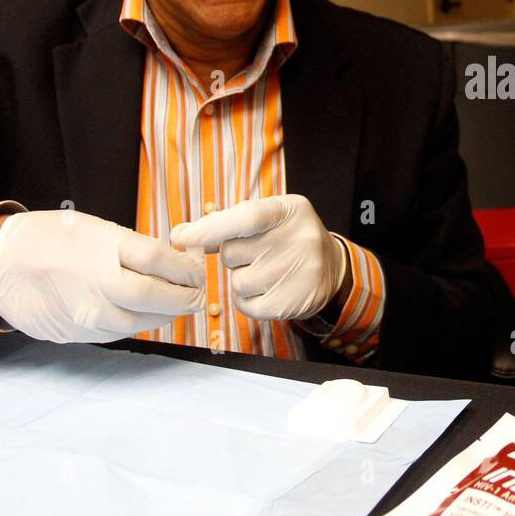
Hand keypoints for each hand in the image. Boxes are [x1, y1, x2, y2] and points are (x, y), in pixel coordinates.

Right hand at [0, 209, 205, 342]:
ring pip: (142, 321)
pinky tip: (147, 313)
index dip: (187, 268)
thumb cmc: (52, 238)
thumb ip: (135, 247)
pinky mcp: (79, 332)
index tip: (197, 269)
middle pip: (155, 297)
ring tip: (177, 303)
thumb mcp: (97, 229)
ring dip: (166, 314)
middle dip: (185, 297)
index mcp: (101, 247)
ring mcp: (86, 312)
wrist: (2, 264)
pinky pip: (122, 332)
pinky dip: (141, 323)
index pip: (159, 260)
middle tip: (197, 293)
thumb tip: (178, 262)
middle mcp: (95, 283)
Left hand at [169, 195, 347, 321]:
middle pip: (233, 253)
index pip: (246, 217)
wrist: (332, 269)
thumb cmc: (287, 238)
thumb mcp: (267, 219)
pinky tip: (266, 289)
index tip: (182, 237)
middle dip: (233, 256)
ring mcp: (300, 272)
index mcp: (290, 210)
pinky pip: (246, 305)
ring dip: (241, 279)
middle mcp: (300, 238)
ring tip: (265, 272)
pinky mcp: (293, 303)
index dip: (210, 228)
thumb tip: (182, 235)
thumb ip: (226, 223)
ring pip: (237, 282)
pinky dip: (247, 300)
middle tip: (255, 253)